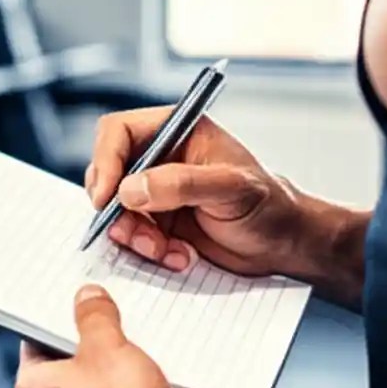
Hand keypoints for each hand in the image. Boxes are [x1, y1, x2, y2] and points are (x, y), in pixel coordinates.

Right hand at [86, 107, 307, 276]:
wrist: (281, 245)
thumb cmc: (268, 206)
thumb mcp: (231, 189)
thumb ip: (181, 184)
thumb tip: (130, 189)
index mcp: (177, 131)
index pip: (119, 132)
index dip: (105, 161)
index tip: (106, 197)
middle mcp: (160, 158)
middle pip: (107, 173)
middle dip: (117, 209)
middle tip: (134, 232)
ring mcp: (155, 192)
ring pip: (115, 210)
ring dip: (133, 235)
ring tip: (165, 250)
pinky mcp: (156, 223)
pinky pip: (130, 236)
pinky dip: (147, 251)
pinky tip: (178, 256)